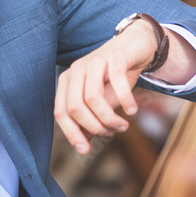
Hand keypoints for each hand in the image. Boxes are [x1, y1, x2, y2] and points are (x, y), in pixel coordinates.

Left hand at [53, 19, 158, 154]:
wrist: (135, 46)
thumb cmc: (115, 76)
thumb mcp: (103, 99)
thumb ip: (91, 117)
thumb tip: (83, 143)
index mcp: (67, 81)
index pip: (60, 112)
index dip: (71, 133)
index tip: (85, 150)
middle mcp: (76, 70)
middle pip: (75, 108)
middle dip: (94, 127)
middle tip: (112, 132)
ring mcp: (94, 62)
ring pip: (93, 98)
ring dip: (109, 118)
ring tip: (123, 126)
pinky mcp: (114, 57)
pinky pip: (116, 82)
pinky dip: (125, 100)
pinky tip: (132, 111)